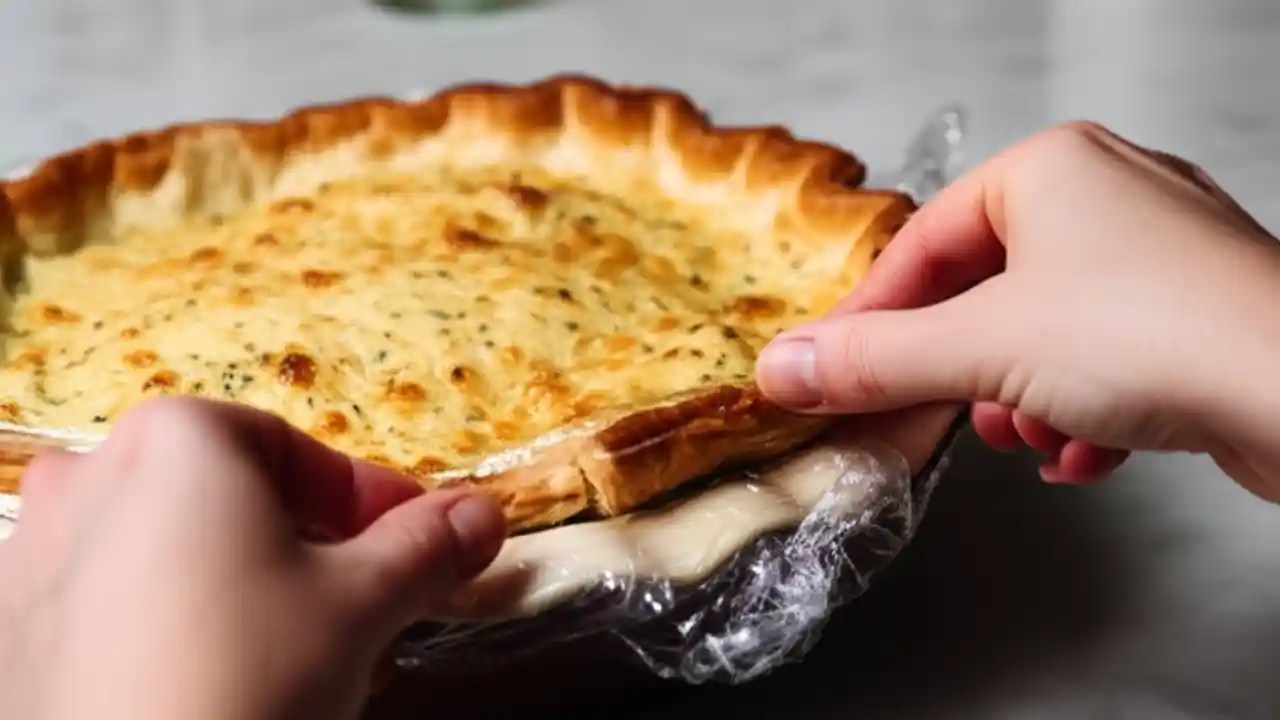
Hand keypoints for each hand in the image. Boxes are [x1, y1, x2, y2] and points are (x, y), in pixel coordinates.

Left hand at [0, 396, 505, 719]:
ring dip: (254, 589)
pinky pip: (119, 600)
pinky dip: (181, 622)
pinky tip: (225, 679)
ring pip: (177, 550)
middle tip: (369, 608)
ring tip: (308, 656)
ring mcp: (38, 554)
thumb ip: (427, 547)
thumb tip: (482, 515)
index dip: (376, 503)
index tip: (423, 543)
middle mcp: (92, 474)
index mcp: (178, 438)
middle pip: (237, 499)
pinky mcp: (12, 630)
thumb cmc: (249, 677)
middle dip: (316, 553)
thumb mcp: (364, 605)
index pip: (305, 454)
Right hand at [756, 121, 1279, 498]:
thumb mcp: (982, 348)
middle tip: (942, 415)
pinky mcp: (1199, 315)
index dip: (871, 316)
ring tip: (1035, 435)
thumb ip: (874, 360)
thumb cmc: (1156, 336)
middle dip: (963, 370)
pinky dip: (1083, 409)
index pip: (924, 242)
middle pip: (985, 291)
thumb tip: (782, 368)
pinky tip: (1088, 452)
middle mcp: (1109, 195)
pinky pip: (1108, 358)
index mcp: (1051, 169)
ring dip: (1022, 398)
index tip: (832, 371)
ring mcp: (1162, 254)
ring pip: (1046, 332)